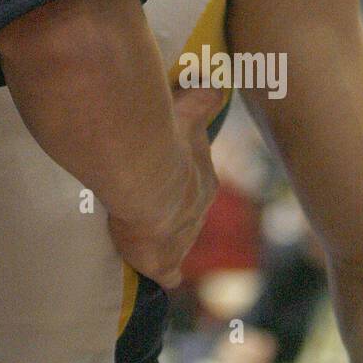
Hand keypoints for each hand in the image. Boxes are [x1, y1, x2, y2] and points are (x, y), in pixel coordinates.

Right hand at [107, 84, 224, 288]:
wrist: (145, 174)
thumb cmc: (163, 138)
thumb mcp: (187, 109)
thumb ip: (201, 98)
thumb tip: (217, 82)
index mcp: (202, 177)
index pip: (197, 182)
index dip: (182, 180)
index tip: (170, 179)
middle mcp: (197, 209)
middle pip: (190, 213)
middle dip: (177, 211)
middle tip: (154, 208)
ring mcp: (181, 236)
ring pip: (180, 240)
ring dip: (168, 239)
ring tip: (151, 240)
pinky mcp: (160, 258)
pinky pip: (167, 271)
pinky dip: (165, 274)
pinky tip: (166, 279)